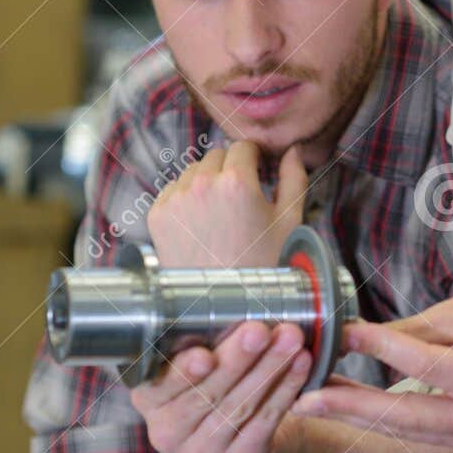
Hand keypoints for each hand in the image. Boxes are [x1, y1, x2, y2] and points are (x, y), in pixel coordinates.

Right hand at [130, 321, 311, 452]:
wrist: (249, 418)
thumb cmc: (220, 367)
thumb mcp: (200, 346)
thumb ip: (200, 327)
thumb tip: (222, 289)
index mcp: (149, 397)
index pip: (160, 386)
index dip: (181, 373)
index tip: (204, 355)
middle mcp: (167, 431)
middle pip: (204, 396)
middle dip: (236, 360)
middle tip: (260, 331)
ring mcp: (201, 452)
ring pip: (238, 408)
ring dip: (268, 370)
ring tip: (290, 338)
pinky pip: (264, 422)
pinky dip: (286, 389)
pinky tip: (301, 363)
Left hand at [147, 141, 306, 269]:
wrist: (220, 305)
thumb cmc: (261, 267)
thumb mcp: (289, 223)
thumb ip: (294, 179)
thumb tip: (293, 151)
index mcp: (237, 182)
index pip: (243, 146)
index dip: (255, 158)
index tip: (260, 172)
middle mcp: (201, 184)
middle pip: (216, 155)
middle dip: (231, 169)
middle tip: (241, 197)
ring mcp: (175, 199)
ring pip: (193, 171)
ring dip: (207, 181)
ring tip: (220, 212)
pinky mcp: (158, 215)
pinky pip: (173, 189)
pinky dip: (186, 197)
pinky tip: (201, 222)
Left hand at [291, 282, 452, 448]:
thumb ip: (404, 332)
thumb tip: (347, 336)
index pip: (427, 365)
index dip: (382, 350)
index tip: (342, 335)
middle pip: (410, 415)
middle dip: (352, 406)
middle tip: (305, 397)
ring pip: (409, 430)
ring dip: (358, 415)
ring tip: (313, 400)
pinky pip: (419, 432)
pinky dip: (382, 419)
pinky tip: (346, 405)